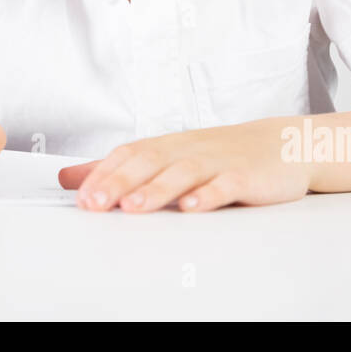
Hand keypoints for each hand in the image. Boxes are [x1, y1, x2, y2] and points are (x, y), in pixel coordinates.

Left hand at [57, 120, 310, 212]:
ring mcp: (216, 161)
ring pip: (183, 172)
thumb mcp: (166, 156)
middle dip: (119, 183)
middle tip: (95, 203)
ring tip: (134, 208)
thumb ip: (118, 169)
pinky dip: (208, 195)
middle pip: (149, 162)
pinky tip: (192, 207)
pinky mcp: (244, 176)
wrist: (281, 144)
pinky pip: (225, 184)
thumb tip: (69, 178)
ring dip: (157, 190)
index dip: (104, 175)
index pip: (128, 155)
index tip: (81, 197)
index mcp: (166, 146)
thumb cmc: (219, 153)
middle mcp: (187, 150)